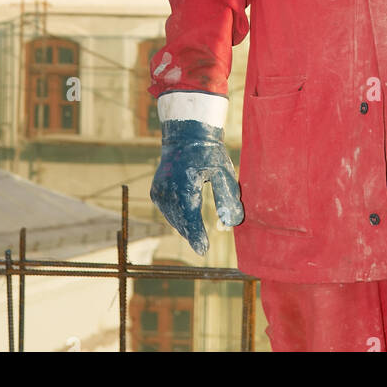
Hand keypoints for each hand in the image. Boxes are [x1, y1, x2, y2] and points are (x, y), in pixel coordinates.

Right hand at [151, 118, 244, 254]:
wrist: (186, 135)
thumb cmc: (208, 154)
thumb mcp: (224, 172)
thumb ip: (228, 198)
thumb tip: (231, 224)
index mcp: (184, 185)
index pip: (190, 219)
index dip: (197, 237)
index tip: (204, 250)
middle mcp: (167, 190)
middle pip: (181, 222)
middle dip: (193, 234)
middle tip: (204, 243)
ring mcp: (158, 191)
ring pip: (173, 219)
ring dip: (185, 226)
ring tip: (197, 231)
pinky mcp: (155, 192)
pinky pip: (167, 212)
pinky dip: (177, 217)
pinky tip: (187, 215)